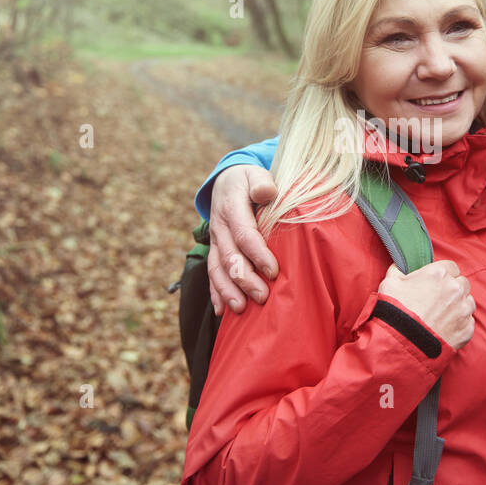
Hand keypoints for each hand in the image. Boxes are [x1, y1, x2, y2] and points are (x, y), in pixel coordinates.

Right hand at [207, 165, 278, 314]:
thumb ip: (261, 182)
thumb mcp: (255, 173)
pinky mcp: (214, 251)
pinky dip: (215, 293)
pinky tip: (221, 311)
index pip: (244, 234)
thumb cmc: (248, 180)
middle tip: (262, 297)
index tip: (273, 271)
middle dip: (244, 279)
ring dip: (228, 291)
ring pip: (216, 269)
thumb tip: (267, 192)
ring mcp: (215, 241)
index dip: (257, 254)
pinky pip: (211, 274)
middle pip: (229, 257)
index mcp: (231, 207)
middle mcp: (220, 227)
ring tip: (241, 309)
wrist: (225, 181)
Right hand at [378, 261, 474, 351]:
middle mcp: (455, 289)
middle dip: (453, 289)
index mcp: (439, 274)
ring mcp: (463, 310)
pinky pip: (468, 322)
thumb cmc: (395, 311)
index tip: (436, 283)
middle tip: (439, 300)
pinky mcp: (467, 329)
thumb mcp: (390, 283)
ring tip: (443, 315)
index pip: (451, 267)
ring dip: (459, 306)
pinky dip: (460, 324)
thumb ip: (398, 269)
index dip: (444, 275)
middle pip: (462, 283)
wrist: (402, 343)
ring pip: (468, 302)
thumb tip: (400, 265)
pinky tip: (445, 328)